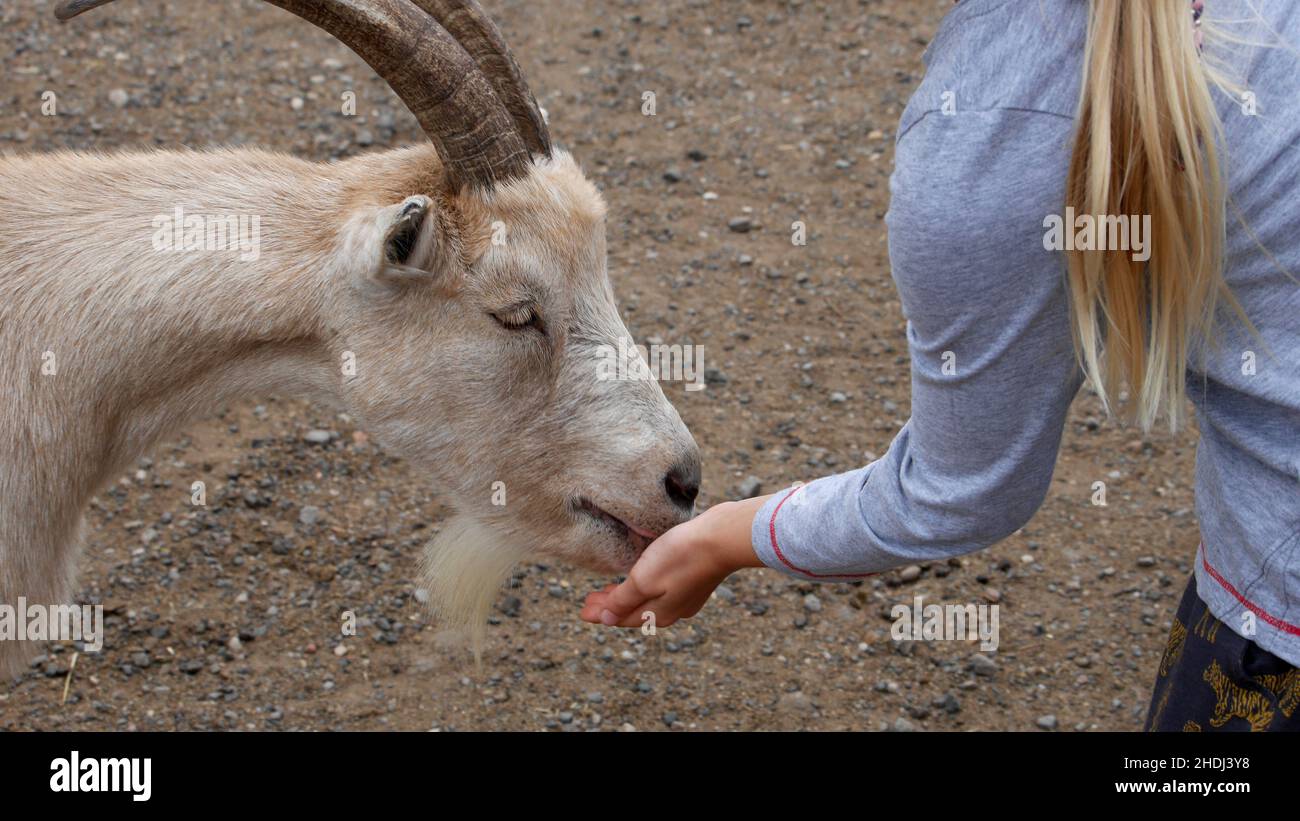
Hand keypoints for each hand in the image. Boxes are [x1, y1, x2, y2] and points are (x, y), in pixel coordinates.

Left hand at [580, 495, 770, 628]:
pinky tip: (643, 577)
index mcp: (658, 613)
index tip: (582, 609)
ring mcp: (686, 595)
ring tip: (610, 589)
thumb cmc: (681, 557)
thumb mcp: (643, 579)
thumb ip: (623, 600)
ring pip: (649, 599)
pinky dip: (645, 587)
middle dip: (611, 605)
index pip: (622, 618)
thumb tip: (606, 619)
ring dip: (627, 595)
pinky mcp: (695, 578)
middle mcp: (673, 609)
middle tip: (590, 599)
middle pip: (635, 610)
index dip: (601, 613)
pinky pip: (662, 589)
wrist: (722, 539)